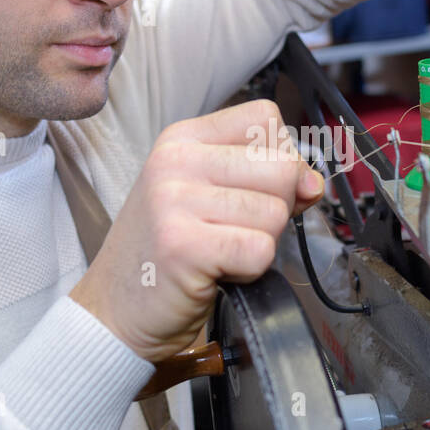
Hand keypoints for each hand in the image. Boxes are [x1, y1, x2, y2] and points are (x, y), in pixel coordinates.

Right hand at [70, 100, 324, 363]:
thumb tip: (313, 183)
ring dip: (260, 243)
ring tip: (220, 252)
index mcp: (182, 138)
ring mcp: (174, 201)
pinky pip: (260, 250)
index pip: (266, 119)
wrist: (115, 310)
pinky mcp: (184, 245)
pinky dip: (250, 270)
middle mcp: (175, 161)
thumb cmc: (167, 253)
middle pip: (281, 166)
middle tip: (233, 230)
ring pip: (276, 211)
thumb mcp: (211, 198)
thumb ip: (267, 180)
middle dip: (275, 207)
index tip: (255, 190)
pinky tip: (218, 271)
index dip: (280, 157)